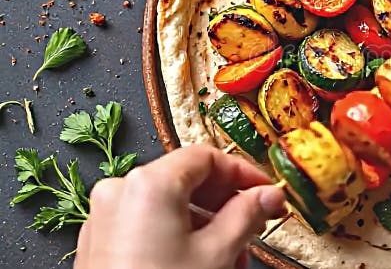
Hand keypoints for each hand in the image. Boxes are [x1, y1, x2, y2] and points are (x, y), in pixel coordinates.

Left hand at [74, 145, 285, 268]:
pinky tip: (200, 260)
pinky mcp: (100, 242)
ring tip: (231, 252)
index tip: (265, 192)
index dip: (243, 173)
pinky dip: (177, 233)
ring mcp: (105, 217)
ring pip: (169, 204)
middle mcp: (121, 191)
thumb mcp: (218, 253)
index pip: (207, 157)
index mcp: (149, 184)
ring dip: (206, 222)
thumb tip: (267, 196)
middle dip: (226, 202)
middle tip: (255, 222)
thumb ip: (248, 215)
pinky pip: (148, 222)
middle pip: (187, 179)